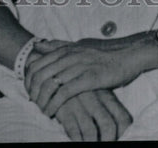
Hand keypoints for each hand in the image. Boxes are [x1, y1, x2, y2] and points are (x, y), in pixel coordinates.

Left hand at [25, 37, 147, 116]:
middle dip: (32, 91)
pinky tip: (51, 112)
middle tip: (33, 102)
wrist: (129, 54)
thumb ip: (60, 46)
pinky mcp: (89, 78)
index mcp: (67, 48)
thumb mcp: (80, 45)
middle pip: (40, 74)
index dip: (28, 78)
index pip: (38, 63)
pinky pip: (64, 93)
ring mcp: (79, 66)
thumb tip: (40, 45)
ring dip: (42, 100)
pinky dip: (54, 104)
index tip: (28, 90)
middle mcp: (70, 55)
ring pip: (50, 84)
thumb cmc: (105, 52)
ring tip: (41, 109)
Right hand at [53, 89, 131, 141]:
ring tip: (90, 145)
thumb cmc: (81, 89)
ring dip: (91, 143)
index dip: (123, 133)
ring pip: (90, 131)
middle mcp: (95, 100)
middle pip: (108, 126)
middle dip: (108, 141)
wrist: (57, 77)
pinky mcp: (64, 108)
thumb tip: (119, 129)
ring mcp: (80, 104)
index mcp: (107, 96)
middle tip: (104, 144)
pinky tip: (78, 141)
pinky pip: (73, 130)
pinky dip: (77, 140)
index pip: (123, 118)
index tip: (119, 139)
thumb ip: (109, 108)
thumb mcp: (99, 92)